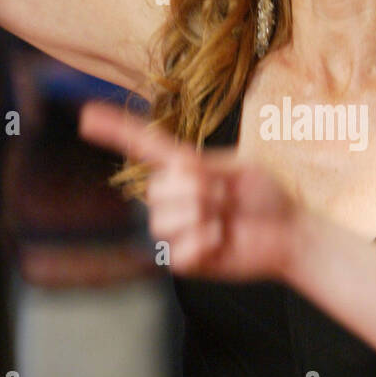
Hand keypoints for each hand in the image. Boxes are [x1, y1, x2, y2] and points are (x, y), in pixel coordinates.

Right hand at [77, 101, 301, 279]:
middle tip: (228, 196)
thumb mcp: (235, 167)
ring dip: (204, 216)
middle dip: (197, 190)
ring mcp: (176, 230)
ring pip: (164, 220)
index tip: (85, 116)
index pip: (143, 145)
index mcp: (184, 166)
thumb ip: (199, 169)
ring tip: (227, 219)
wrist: (290, 229)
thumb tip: (175, 173)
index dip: (115, 129)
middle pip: (157, 189)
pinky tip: (223, 241)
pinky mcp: (186, 260)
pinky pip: (179, 250)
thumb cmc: (268, 194)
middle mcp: (173, 197)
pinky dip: (206, 243)